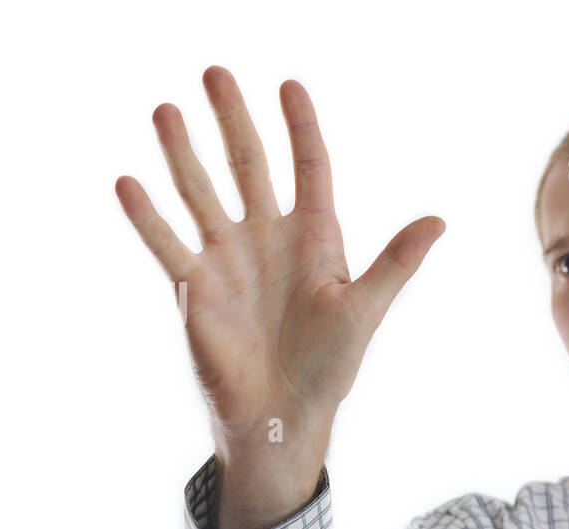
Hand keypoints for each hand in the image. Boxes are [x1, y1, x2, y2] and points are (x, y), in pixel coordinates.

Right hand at [115, 65, 443, 455]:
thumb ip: (396, 262)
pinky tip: (128, 182)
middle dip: (233, 120)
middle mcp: (268, 239)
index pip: (308, 169)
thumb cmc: (331, 366)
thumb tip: (440, 220)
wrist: (283, 415)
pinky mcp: (195, 287)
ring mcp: (228, 260)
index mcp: (315, 239)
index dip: (301, 128)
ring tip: (165, 111)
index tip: (289, 86)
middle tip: (215, 72)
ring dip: (183, 154)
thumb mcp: (366, 309)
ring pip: (201, 193)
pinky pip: (167, 244)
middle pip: (249, 165)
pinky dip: (147, 216)